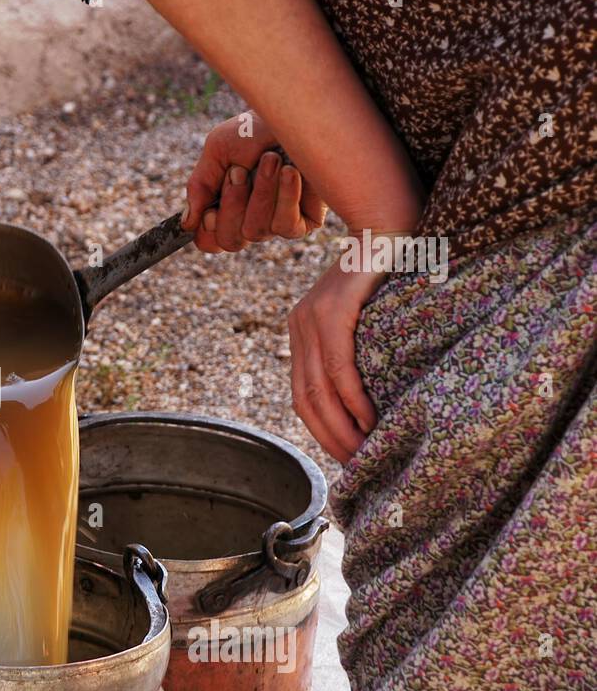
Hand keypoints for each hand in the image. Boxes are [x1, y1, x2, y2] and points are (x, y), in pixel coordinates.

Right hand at [182, 112, 326, 252]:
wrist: (297, 114)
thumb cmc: (256, 130)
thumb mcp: (218, 151)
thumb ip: (199, 186)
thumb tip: (187, 223)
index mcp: (227, 208)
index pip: (210, 241)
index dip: (207, 231)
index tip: (211, 210)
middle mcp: (251, 220)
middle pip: (230, 241)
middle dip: (232, 204)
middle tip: (240, 170)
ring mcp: (278, 223)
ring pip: (256, 232)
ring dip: (260, 193)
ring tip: (271, 159)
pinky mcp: (306, 221)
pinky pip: (286, 226)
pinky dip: (285, 197)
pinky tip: (290, 172)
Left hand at [288, 253, 386, 462]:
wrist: (392, 225)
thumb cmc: (387, 276)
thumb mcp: (361, 318)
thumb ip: (353, 350)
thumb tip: (366, 400)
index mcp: (301, 332)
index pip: (301, 395)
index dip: (321, 431)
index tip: (346, 456)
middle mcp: (299, 326)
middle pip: (304, 399)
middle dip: (330, 438)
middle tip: (358, 465)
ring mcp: (312, 317)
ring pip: (319, 388)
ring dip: (342, 426)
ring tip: (366, 450)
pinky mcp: (334, 309)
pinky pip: (338, 365)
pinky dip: (352, 398)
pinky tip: (369, 419)